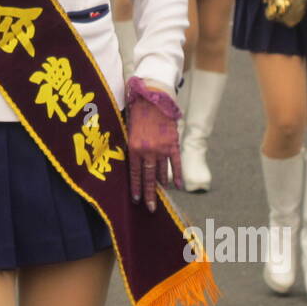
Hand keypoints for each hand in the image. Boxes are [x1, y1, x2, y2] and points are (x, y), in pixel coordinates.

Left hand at [127, 87, 182, 207]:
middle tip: (150, 208)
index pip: (135, 174)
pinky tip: (178, 185)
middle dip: (149, 194)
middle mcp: (147, 151)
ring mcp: (161, 149)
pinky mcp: (173, 144)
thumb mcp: (128, 129)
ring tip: (161, 195)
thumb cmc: (137, 110)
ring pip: (162, 172)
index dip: (136, 188)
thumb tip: (133, 160)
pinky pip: (175, 163)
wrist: (154, 96)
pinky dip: (177, 175)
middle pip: (149, 178)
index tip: (136, 200)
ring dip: (161, 184)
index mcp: (133, 148)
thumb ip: (131, 146)